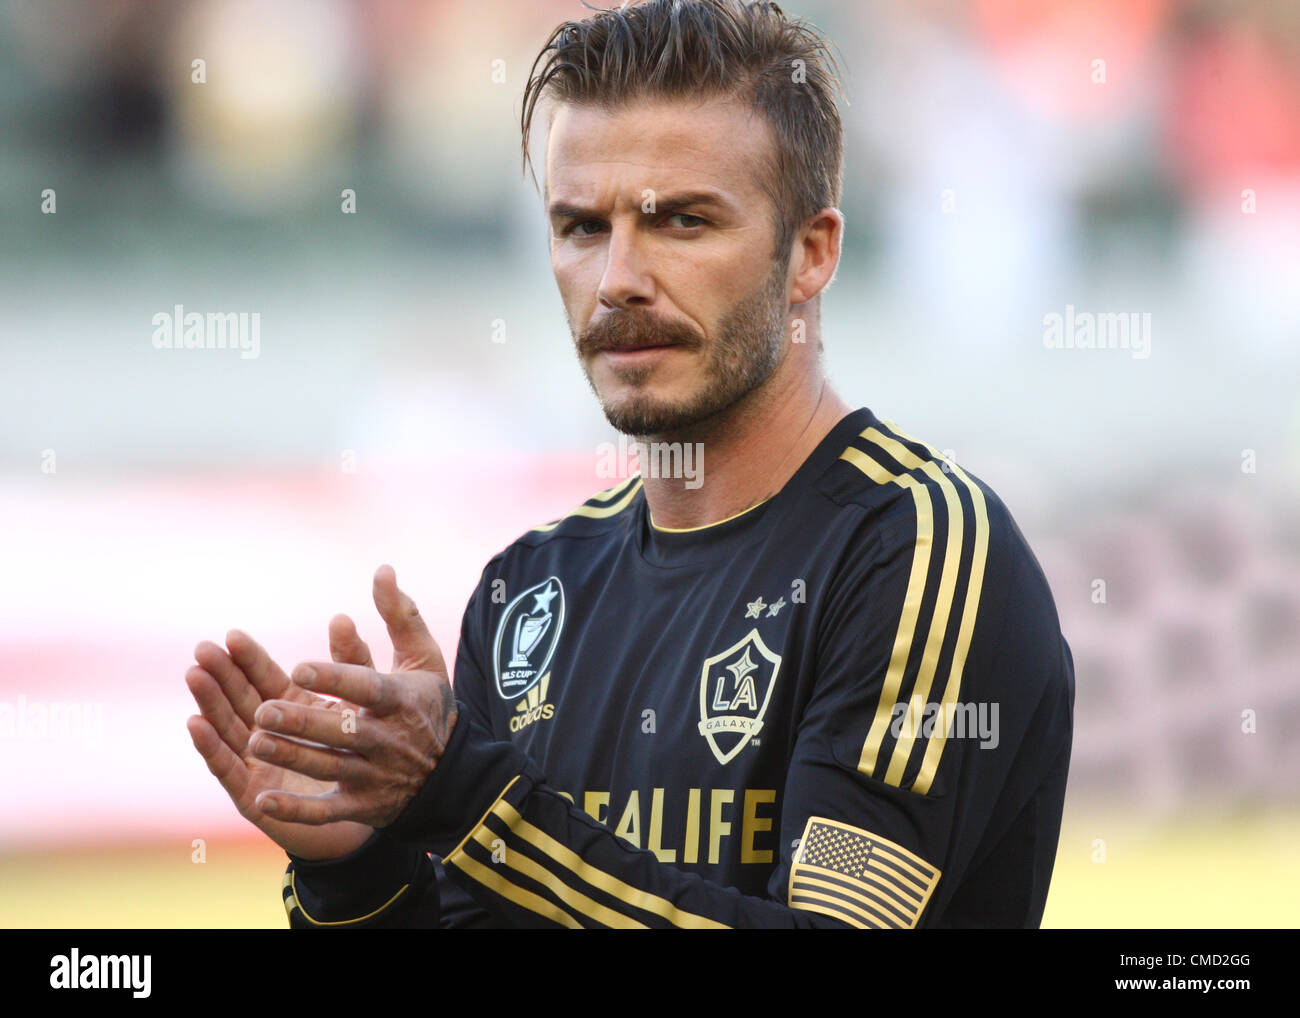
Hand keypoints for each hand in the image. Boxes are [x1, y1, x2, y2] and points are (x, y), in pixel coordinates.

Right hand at [186, 624, 375, 860]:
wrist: (372, 812)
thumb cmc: (363, 754)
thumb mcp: (362, 704)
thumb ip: (352, 664)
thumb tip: (342, 617)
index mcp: (293, 709)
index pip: (265, 679)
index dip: (248, 658)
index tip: (232, 635)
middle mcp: (269, 734)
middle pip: (240, 699)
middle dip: (221, 674)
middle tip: (203, 650)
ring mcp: (256, 765)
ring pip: (229, 729)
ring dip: (210, 703)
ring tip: (195, 676)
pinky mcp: (252, 796)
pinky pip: (229, 770)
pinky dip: (211, 747)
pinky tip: (196, 724)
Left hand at [247, 565, 458, 829]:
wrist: (451, 773)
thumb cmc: (427, 705)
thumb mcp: (423, 657)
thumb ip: (400, 615)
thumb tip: (381, 569)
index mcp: (400, 700)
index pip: (366, 689)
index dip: (335, 679)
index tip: (298, 669)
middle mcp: (387, 740)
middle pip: (341, 732)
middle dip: (301, 723)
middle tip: (262, 710)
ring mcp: (373, 776)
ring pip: (328, 767)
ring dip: (291, 757)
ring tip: (253, 742)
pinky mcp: (361, 806)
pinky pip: (327, 812)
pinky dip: (296, 810)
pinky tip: (264, 802)